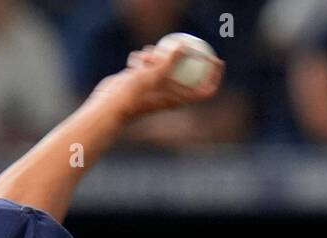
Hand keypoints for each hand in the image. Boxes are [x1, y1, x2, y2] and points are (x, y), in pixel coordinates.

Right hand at [90, 44, 223, 123]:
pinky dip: (141, 60)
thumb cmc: (133, 95)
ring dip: (156, 56)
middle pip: (187, 74)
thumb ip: (170, 60)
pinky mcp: (142, 83)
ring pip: (164, 65)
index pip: (205, 90)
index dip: (215, 76)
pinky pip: (148, 65)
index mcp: (178, 99)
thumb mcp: (154, 74)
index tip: (217, 61)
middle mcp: (169, 95)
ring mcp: (155, 88)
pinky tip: (133, 61)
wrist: (109, 106)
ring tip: (146, 55)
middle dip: (184, 57)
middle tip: (186, 42)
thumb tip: (184, 46)